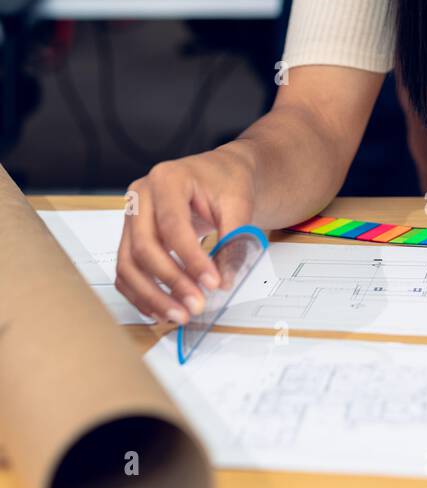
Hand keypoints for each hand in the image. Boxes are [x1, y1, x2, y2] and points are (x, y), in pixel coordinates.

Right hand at [116, 142, 256, 324]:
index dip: (191, 259)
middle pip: (143, 247)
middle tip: (195, 305)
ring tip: (179, 315)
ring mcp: (132, 217)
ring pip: (128, 264)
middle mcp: (142, 196)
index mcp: (167, 179)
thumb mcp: (238, 203)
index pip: (172, 226)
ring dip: (152, 296)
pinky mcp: (130, 236)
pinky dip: (140, 295)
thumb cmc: (225, 180)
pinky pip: (126, 271)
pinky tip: (161, 310)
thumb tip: (223, 279)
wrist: (219, 173)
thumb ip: (233, 241)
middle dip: (170, 283)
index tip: (212, 283)